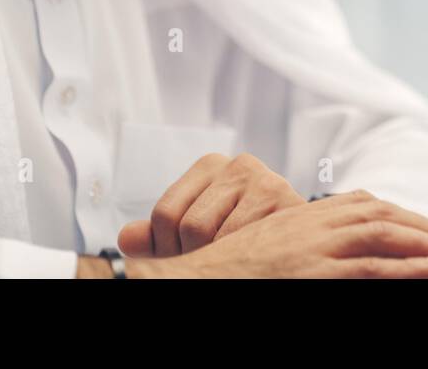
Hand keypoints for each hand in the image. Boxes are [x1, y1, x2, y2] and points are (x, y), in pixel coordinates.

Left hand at [117, 152, 306, 257]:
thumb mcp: (197, 228)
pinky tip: (249, 255)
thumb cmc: (242, 233)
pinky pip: (242, 241)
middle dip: (192, 254)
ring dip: (217, 258)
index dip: (165, 247)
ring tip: (230, 258)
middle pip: (188, 226)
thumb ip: (158, 233)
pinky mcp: (285, 199)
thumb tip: (126, 239)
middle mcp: (238, 165)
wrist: (301, 238)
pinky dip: (240, 256)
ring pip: (214, 235)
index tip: (182, 257)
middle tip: (210, 262)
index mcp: (210, 166)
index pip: (164, 213)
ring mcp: (264, 180)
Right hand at [124, 190, 427, 277]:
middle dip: (426, 228)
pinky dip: (405, 265)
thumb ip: (297, 249)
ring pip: (383, 235)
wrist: (184, 281)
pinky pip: (367, 267)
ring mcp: (311, 250)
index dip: (401, 216)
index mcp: (298, 218)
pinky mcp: (311, 274)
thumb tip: (328, 262)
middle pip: (380, 215)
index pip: (362, 207)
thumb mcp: (267, 252)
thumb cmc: (220, 275)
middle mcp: (309, 226)